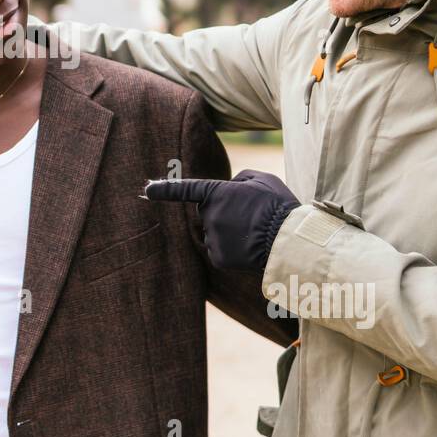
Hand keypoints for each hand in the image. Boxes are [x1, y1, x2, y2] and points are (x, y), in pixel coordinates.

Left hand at [144, 170, 298, 273]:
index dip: (165, 190)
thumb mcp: (262, 179)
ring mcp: (213, 237)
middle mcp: (209, 215)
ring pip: (214, 233)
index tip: (147, 190)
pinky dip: (231, 250)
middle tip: (248, 216)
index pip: (186, 189)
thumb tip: (229, 187)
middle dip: (221, 212)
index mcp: (217, 193)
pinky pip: (219, 251)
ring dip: (228, 232)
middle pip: (207, 213)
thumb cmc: (278, 206)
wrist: (289, 241)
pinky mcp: (218, 258)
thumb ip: (240, 178)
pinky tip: (248, 247)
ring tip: (253, 232)